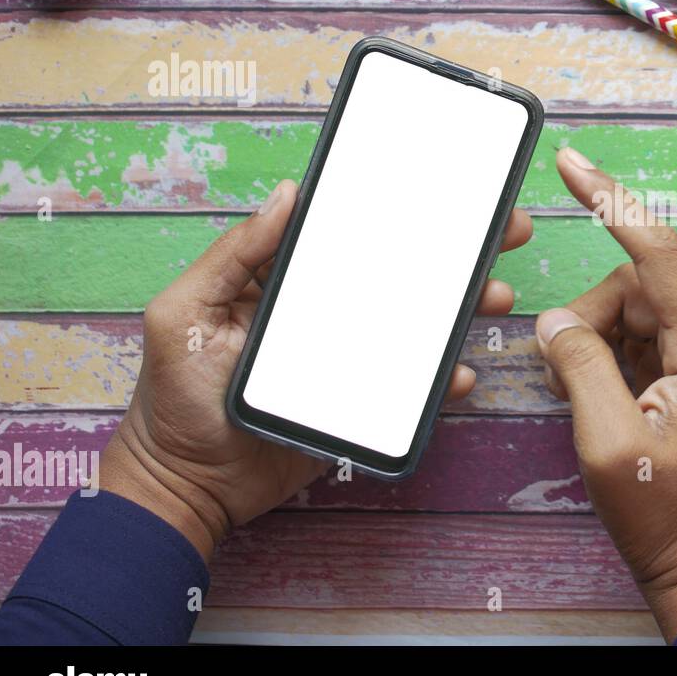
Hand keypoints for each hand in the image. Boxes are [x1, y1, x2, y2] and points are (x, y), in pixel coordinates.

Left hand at [101, 180, 533, 560]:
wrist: (186, 486)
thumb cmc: (174, 397)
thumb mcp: (185, 312)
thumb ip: (232, 255)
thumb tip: (285, 195)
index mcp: (290, 280)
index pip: (353, 234)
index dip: (402, 210)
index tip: (449, 189)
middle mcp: (329, 312)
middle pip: (402, 272)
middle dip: (457, 250)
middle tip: (503, 231)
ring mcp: (352, 357)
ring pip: (420, 325)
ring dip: (464, 307)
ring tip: (494, 297)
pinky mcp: (366, 402)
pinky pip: (416, 386)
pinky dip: (447, 378)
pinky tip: (462, 373)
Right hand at [534, 148, 676, 640]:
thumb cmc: (663, 516)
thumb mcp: (606, 443)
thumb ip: (578, 365)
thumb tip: (556, 320)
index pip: (657, 255)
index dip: (610, 202)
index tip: (573, 165)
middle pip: (637, 289)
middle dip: (592, 324)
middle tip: (567, 379)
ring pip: (638, 312)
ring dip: (601, 345)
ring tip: (592, 403)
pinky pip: (649, 338)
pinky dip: (616, 358)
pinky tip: (609, 399)